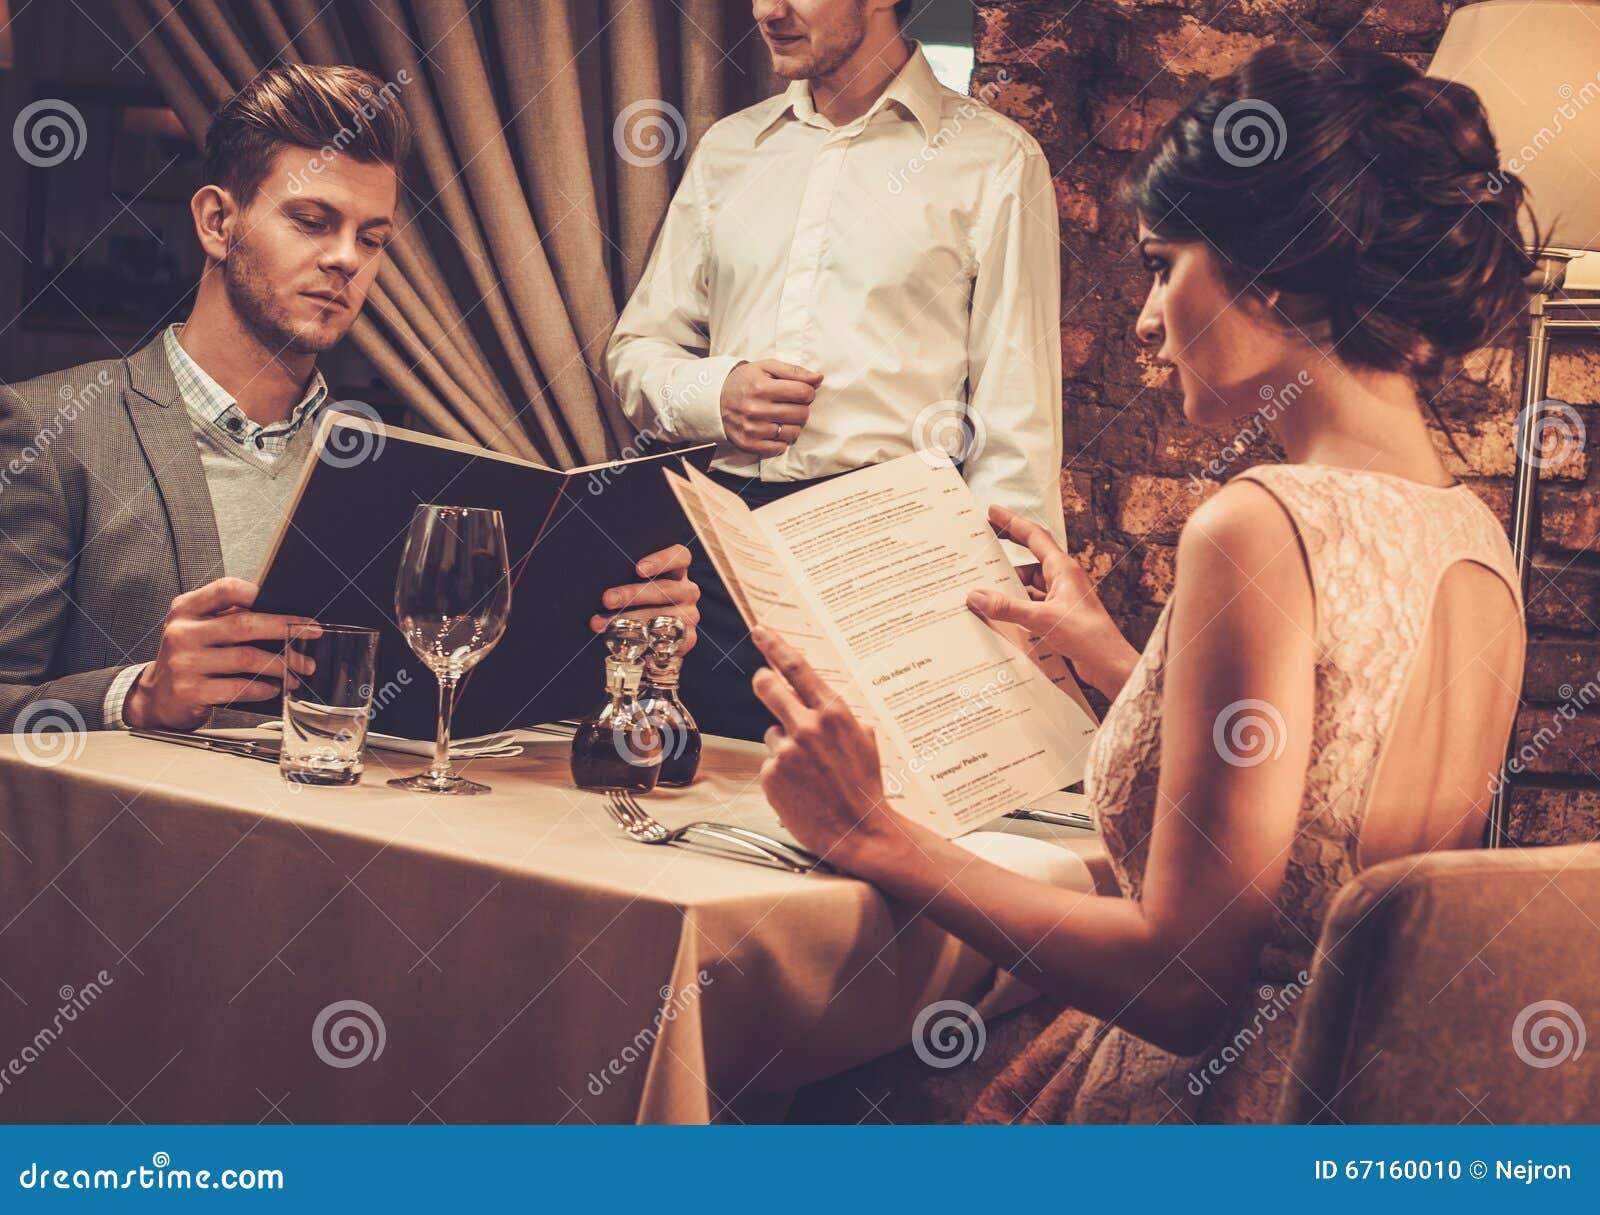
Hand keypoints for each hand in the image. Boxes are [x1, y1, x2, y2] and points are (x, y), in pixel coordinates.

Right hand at [124, 578, 320, 730]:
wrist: (157, 696)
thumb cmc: (188, 657)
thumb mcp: (198, 628)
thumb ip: (228, 616)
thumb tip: (282, 613)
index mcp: (186, 609)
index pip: (226, 589)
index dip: (261, 594)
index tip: (292, 607)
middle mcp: (182, 632)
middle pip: (244, 624)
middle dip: (286, 629)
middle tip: (311, 633)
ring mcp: (184, 662)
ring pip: (247, 658)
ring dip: (282, 664)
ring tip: (300, 668)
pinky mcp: (190, 691)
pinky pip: (239, 687)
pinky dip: (263, 687)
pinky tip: (274, 687)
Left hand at [589, 544, 700, 653]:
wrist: (652, 634)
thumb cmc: (636, 600)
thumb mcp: (633, 583)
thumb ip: (623, 577)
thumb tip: (598, 580)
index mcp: (677, 571)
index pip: (680, 557)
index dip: (661, 561)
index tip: (638, 569)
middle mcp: (688, 591)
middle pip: (665, 589)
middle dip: (633, 594)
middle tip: (607, 599)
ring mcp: (690, 614)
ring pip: (662, 616)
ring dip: (630, 621)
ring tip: (602, 624)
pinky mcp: (688, 637)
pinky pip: (669, 641)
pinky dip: (645, 643)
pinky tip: (625, 644)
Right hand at [719, 359, 821, 454]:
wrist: (714, 399)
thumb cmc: (745, 381)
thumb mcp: (766, 367)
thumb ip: (794, 371)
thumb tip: (818, 378)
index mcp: (761, 387)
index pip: (803, 392)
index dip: (808, 391)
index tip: (800, 391)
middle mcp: (756, 410)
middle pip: (801, 414)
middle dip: (801, 408)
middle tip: (789, 404)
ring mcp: (752, 429)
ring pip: (794, 432)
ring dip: (792, 425)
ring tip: (781, 417)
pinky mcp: (749, 444)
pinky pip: (780, 448)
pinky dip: (781, 440)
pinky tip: (773, 429)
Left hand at [749, 626, 899, 868]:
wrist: (860, 831)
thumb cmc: (864, 787)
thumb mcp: (864, 741)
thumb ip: (839, 717)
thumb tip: (820, 702)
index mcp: (834, 713)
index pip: (797, 668)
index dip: (774, 646)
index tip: (760, 632)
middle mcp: (807, 726)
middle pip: (767, 686)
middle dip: (763, 681)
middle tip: (762, 682)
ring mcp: (787, 751)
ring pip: (773, 732)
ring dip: (784, 745)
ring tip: (809, 771)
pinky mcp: (772, 775)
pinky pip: (770, 763)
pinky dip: (782, 773)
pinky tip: (801, 788)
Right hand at [966, 505, 1137, 700]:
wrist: (1110, 664)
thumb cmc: (1089, 636)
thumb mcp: (1043, 619)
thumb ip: (1008, 607)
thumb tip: (977, 596)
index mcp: (1063, 569)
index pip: (1034, 537)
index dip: (1012, 522)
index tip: (993, 512)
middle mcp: (1063, 579)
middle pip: (1030, 559)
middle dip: (1007, 552)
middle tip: (984, 543)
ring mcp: (1062, 598)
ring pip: (1029, 585)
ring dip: (1010, 587)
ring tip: (984, 590)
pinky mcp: (1060, 617)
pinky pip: (1033, 604)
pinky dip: (1017, 607)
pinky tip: (1002, 615)